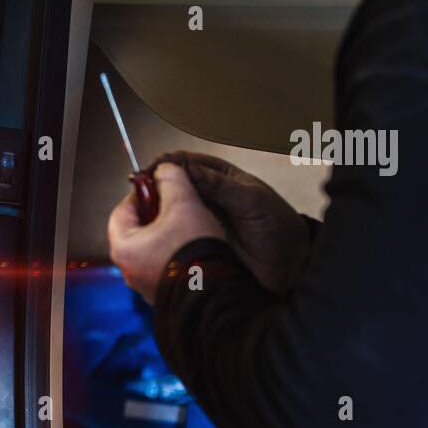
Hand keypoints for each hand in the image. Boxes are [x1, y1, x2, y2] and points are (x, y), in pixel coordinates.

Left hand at [107, 163, 225, 303]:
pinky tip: (193, 245)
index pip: (121, 211)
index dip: (140, 194)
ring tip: (188, 223)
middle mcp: (129, 270)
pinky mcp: (163, 293)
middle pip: (135, 230)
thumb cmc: (195, 250)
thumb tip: (165, 170)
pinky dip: (174, 252)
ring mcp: (144, 285)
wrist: (216, 292)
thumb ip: (171, 180)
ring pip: (150, 249)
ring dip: (166, 233)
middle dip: (155, 213)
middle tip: (174, 203)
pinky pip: (163, 265)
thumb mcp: (184, 203)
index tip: (156, 186)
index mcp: (123, 248)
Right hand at [149, 151, 310, 293]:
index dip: (163, 165)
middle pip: (170, 186)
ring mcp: (198, 219)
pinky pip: (173, 235)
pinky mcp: (196, 242)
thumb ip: (219, 185)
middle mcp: (205, 196)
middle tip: (138, 196)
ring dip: (154, 213)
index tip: (147, 173)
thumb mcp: (251, 200)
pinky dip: (160, 234)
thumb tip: (186, 168)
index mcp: (219, 176)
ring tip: (142, 217)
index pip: (184, 163)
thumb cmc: (277, 226)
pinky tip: (152, 237)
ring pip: (168, 211)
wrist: (289, 264)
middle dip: (153, 189)